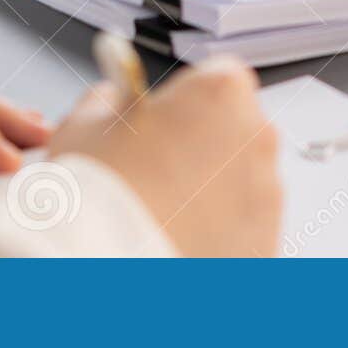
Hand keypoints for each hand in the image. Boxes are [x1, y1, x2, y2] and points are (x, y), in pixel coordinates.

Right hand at [49, 58, 281, 256]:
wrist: (101, 268)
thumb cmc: (95, 196)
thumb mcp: (80, 128)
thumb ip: (105, 101)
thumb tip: (111, 98)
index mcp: (221, 92)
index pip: (217, 79)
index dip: (186, 101)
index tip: (163, 121)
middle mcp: (257, 136)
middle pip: (235, 130)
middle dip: (202, 146)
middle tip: (156, 173)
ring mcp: (267, 193)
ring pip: (243, 183)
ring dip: (213, 193)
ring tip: (163, 215)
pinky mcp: (266, 241)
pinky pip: (245, 230)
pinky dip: (220, 235)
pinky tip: (179, 242)